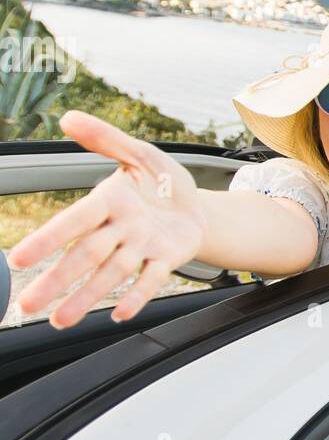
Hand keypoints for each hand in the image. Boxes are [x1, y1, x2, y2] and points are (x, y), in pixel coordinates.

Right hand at [7, 110, 207, 328]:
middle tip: (29, 303)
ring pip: (112, 273)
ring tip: (61, 320)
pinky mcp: (166, 259)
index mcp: (109, 201)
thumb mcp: (140, 153)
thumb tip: (68, 119)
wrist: (198, 206)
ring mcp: (142, 246)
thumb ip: (106, 139)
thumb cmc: (163, 181)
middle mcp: (121, 228)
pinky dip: (137, 295)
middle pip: (85, 255)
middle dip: (57, 280)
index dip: (48, 238)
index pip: (74, 220)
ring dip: (86, 297)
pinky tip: (120, 314)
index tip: (19, 258)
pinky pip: (150, 279)